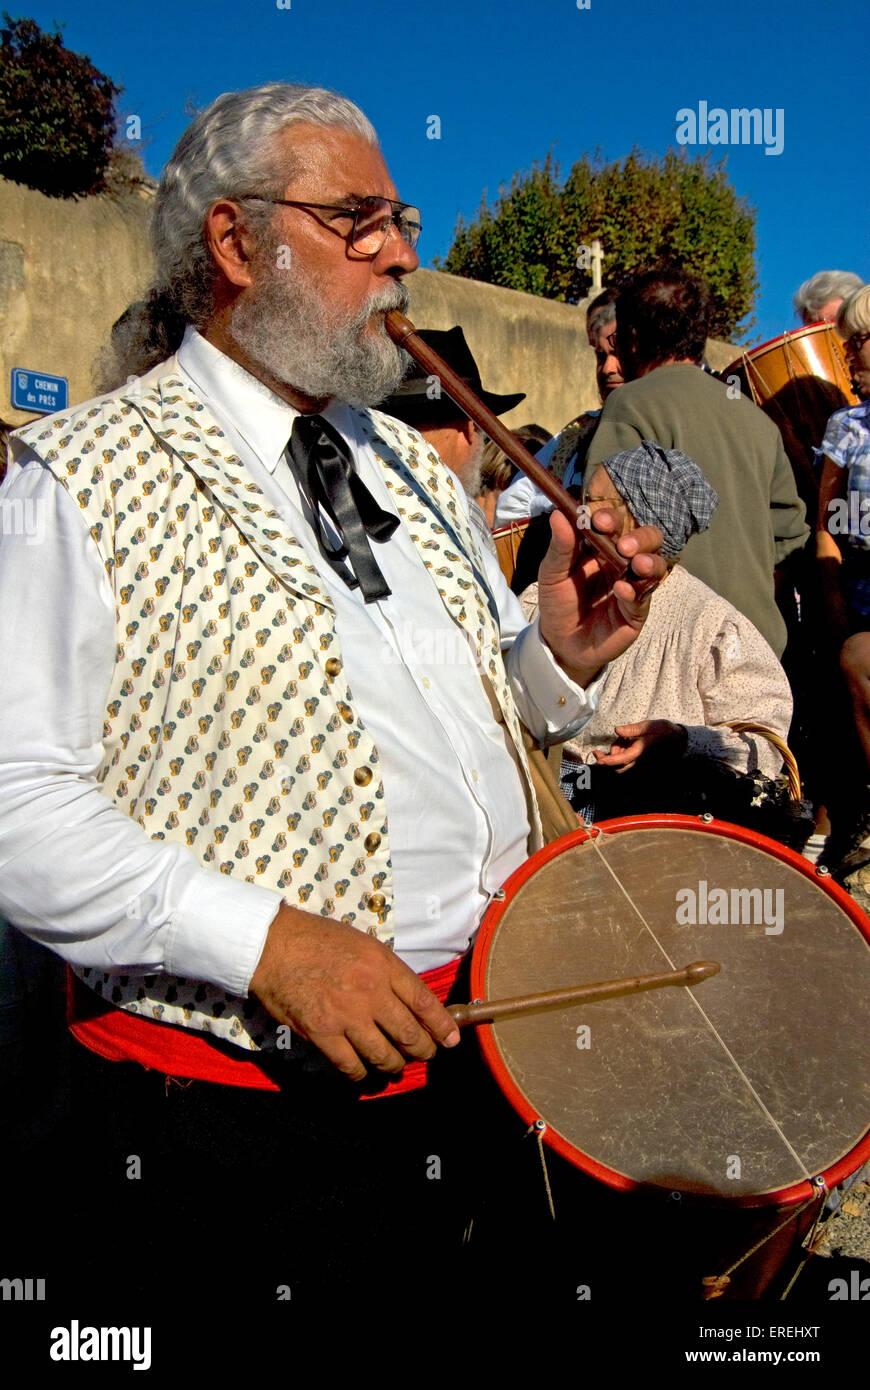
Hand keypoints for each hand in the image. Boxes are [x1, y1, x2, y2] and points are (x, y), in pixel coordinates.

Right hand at [249, 904, 460, 1080]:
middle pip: (410, 1034)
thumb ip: (387, 971)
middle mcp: (371, 992)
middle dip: (423, 1051)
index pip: (425, 1002)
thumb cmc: (317, 939)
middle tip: (425, 1055)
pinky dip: (360, 1073)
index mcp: (383, 965)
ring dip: (395, 1065)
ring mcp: (346, 1015)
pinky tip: (362, 1070)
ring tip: (395, 1064)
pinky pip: (351, 1066)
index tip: (451, 1039)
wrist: (273, 945)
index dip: (442, 1026)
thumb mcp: (363, 944)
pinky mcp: (322, 1033)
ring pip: (384, 1056)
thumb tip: (410, 999)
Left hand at [537, 508, 666, 685]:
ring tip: (637, 564)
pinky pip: (643, 597)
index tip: (599, 521)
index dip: (611, 518)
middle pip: (646, 539)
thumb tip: (559, 513)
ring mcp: (633, 584)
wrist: (560, 642)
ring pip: (655, 565)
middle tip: (624, 545)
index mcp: (603, 546)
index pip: (615, 524)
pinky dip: (634, 591)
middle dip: (639, 538)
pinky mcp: (636, 611)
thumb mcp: (552, 574)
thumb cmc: (558, 603)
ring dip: (649, 561)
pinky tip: (622, 589)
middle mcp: (623, 562)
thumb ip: (560, 547)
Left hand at [593, 719, 687, 772]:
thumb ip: (632, 729)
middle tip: (596, 752)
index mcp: (639, 751)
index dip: (609, 761)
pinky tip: (623, 741)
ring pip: (620, 762)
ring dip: (614, 753)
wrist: (676, 738)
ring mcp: (637, 759)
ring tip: (622, 739)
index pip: (621, 759)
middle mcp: (637, 758)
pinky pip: (624, 759)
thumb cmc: (663, 731)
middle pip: (618, 766)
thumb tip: (616, 729)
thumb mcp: (648, 726)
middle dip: (606, 761)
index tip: (598, 761)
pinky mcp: (636, 757)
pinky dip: (619, 752)